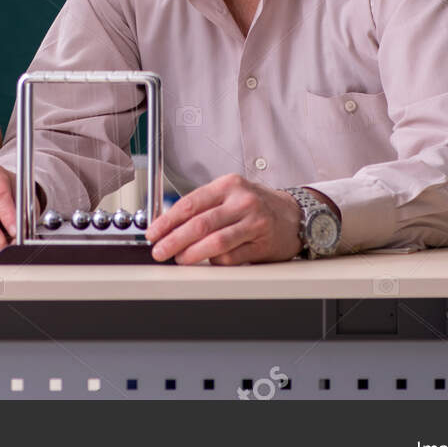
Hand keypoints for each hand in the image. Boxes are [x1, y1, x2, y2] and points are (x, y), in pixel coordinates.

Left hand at [144, 173, 303, 264]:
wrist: (294, 215)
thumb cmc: (255, 205)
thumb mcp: (229, 194)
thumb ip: (203, 206)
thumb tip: (168, 225)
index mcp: (228, 185)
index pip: (190, 203)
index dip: (167, 220)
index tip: (153, 233)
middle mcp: (242, 201)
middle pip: (200, 224)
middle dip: (174, 240)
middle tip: (159, 251)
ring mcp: (254, 223)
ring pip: (215, 243)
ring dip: (191, 254)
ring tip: (178, 259)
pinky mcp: (262, 244)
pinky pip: (231, 257)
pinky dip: (215, 262)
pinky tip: (208, 261)